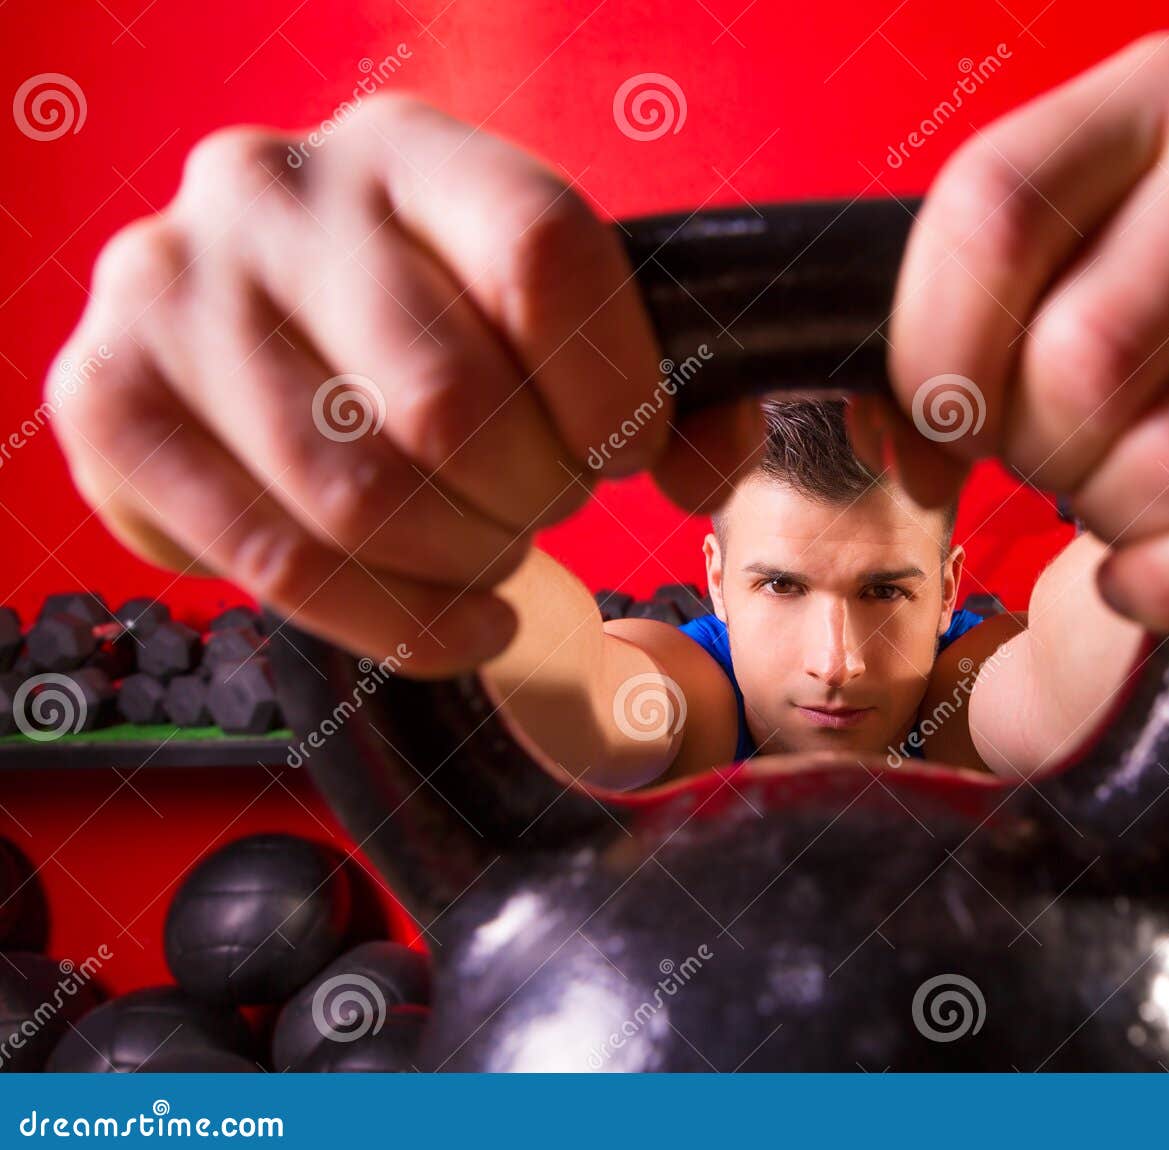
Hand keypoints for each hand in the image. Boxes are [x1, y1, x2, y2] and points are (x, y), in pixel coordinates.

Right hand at [49, 96, 763, 674]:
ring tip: (496, 557)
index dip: (615, 389)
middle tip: (545, 507)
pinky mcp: (106, 397)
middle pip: (451, 403)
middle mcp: (273, 190)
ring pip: (361, 500)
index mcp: (412, 147)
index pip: (544, 256)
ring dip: (468, 566)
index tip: (628, 453)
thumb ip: (669, 378)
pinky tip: (457, 622)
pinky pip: (276, 563)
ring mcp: (172, 288)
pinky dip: (394, 624)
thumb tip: (702, 465)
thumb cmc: (440, 323)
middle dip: (536, 498)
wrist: (264, 326)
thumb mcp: (556, 313)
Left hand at [878, 32, 1168, 630]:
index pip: (996, 211)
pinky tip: (1159, 571)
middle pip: (1087, 353)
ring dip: (1125, 520)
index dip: (939, 357)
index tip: (944, 432)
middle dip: (1048, 457)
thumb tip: (901, 444)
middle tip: (1066, 469)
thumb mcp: (1061, 274)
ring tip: (1128, 504)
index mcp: (1159, 87)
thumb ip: (959, 329)